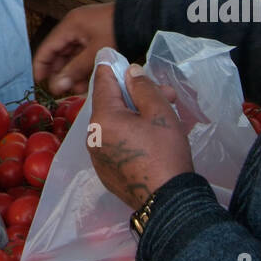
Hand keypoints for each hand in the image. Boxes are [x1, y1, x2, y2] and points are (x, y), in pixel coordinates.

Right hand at [32, 4, 115, 95]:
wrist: (141, 19)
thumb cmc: (116, 32)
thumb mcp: (94, 53)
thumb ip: (74, 70)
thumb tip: (56, 87)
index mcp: (70, 25)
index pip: (47, 47)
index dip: (41, 65)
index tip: (39, 83)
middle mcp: (74, 27)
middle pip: (58, 52)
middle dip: (59, 72)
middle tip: (61, 90)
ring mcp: (84, 31)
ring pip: (71, 55)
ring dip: (72, 71)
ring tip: (76, 88)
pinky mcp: (94, 36)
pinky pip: (82, 54)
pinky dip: (82, 67)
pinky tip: (86, 81)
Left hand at [87, 62, 192, 209]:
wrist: (167, 203)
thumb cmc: (165, 154)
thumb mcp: (160, 113)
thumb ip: (143, 87)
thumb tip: (130, 72)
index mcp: (102, 118)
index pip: (102, 81)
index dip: (113, 66)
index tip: (119, 56)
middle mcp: (92, 136)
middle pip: (111, 103)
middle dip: (136, 95)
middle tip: (166, 94)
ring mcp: (97, 156)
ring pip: (114, 123)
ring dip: (135, 115)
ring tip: (163, 116)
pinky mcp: (105, 171)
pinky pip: (114, 142)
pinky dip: (129, 134)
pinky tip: (150, 137)